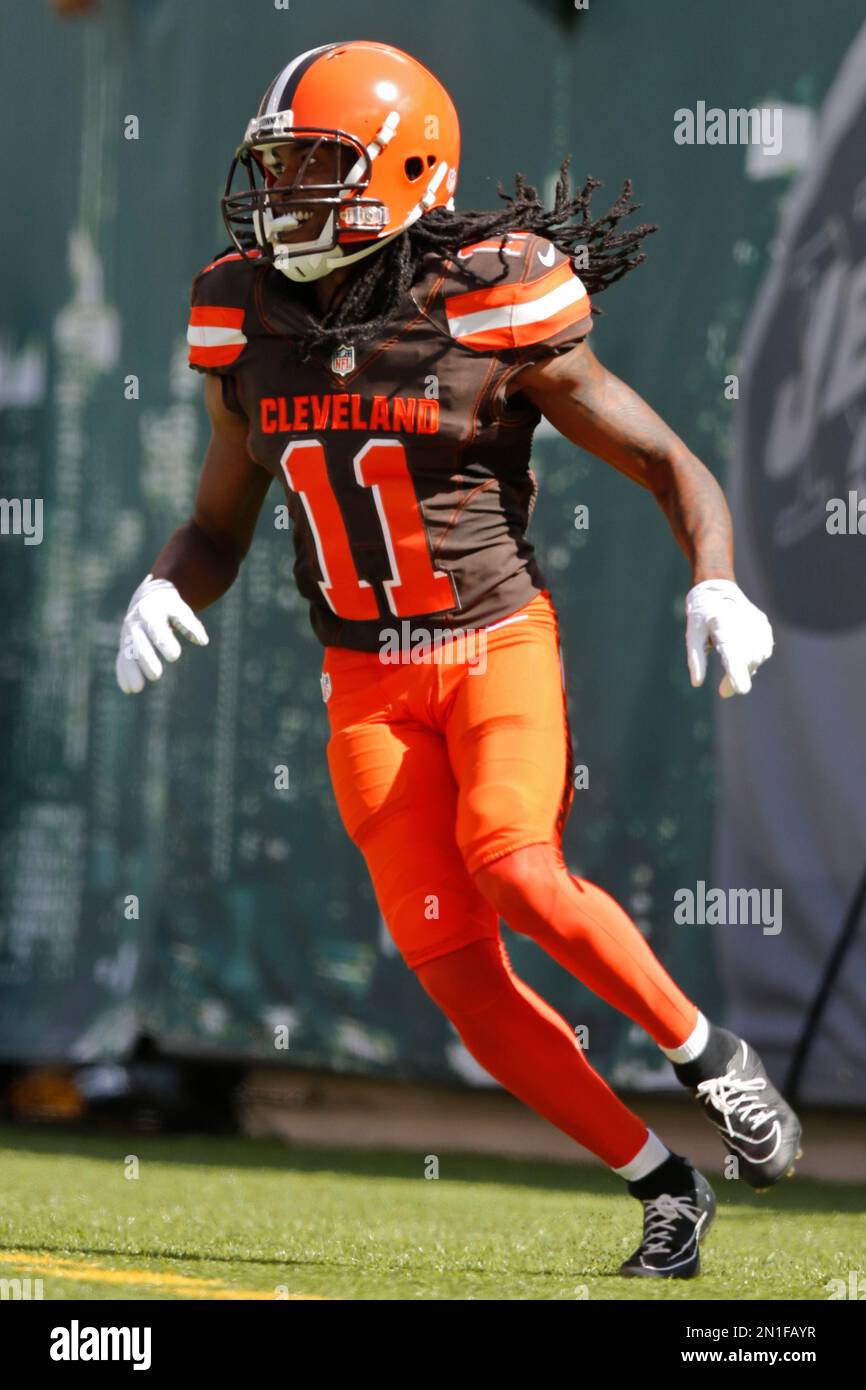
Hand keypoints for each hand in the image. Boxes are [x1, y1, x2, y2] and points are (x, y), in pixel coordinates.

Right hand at [116, 574, 208, 693]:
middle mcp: (136, 624)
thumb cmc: (169, 606)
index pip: (156, 629)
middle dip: (147, 660)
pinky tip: (127, 689)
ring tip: (137, 689)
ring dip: (132, 671)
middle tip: (156, 675)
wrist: (147, 597)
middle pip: (140, 644)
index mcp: (150, 614)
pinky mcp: (124, 645)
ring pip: (127, 654)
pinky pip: (122, 659)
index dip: (165, 642)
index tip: (175, 656)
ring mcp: (127, 635)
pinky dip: (123, 673)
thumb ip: (190, 625)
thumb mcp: (180, 609)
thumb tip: (203, 641)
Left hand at [685, 579, 773, 697]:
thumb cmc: (700, 616)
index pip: (732, 651)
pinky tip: (742, 659)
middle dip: (737, 678)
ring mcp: (757, 622)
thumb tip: (697, 683)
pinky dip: (754, 660)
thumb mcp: (692, 636)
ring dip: (747, 670)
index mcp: (722, 623)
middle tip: (724, 692)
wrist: (717, 590)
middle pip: (747, 658)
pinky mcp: (763, 625)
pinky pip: (764, 650)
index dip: (737, 671)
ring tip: (731, 672)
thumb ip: (695, 660)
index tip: (741, 690)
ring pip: (758, 655)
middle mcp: (743, 621)